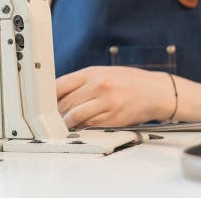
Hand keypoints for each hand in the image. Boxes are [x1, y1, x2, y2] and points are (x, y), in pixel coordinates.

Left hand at [56, 66, 171, 127]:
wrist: (156, 91)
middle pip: (65, 102)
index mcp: (92, 73)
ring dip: (67, 123)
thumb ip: (82, 82)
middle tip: (52, 117)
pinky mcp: (113, 118)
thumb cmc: (128, 82)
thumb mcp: (104, 73)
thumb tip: (59, 93)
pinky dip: (81, 128)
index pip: (60, 85)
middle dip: (57, 112)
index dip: (49, 97)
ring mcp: (105, 103)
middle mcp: (98, 86)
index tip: (44, 103)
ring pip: (74, 116)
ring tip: (64, 125)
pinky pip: (89, 126)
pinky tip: (80, 127)